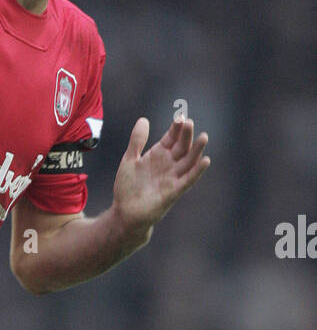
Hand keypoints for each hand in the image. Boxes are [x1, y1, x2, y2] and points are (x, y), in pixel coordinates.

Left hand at [113, 116, 210, 232]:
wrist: (125, 212)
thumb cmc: (128, 187)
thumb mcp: (129, 160)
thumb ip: (137, 141)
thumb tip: (143, 119)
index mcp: (158, 154)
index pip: (172, 138)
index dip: (176, 128)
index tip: (180, 117)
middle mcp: (168, 164)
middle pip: (182, 146)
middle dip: (186, 135)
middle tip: (188, 122)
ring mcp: (172, 177)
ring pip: (189, 161)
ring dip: (197, 150)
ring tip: (204, 137)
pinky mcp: (174, 191)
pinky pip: (188, 179)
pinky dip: (197, 171)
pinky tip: (205, 161)